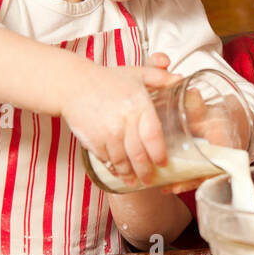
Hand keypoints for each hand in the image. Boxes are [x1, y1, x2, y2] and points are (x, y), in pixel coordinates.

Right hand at [62, 53, 178, 186]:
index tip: (163, 163)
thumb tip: (180, 79)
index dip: (159, 154)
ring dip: (129, 175)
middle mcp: (123, 122)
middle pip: (139, 155)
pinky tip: (119, 172)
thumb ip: (160, 77)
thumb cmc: (107, 80)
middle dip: (146, 172)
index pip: (153, 136)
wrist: (73, 84)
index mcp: (138, 106)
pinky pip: (107, 160)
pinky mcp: (93, 142)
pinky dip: (114, 168)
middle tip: (150, 179)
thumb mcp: (136, 74)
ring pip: (122, 162)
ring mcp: (107, 134)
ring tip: (134, 180)